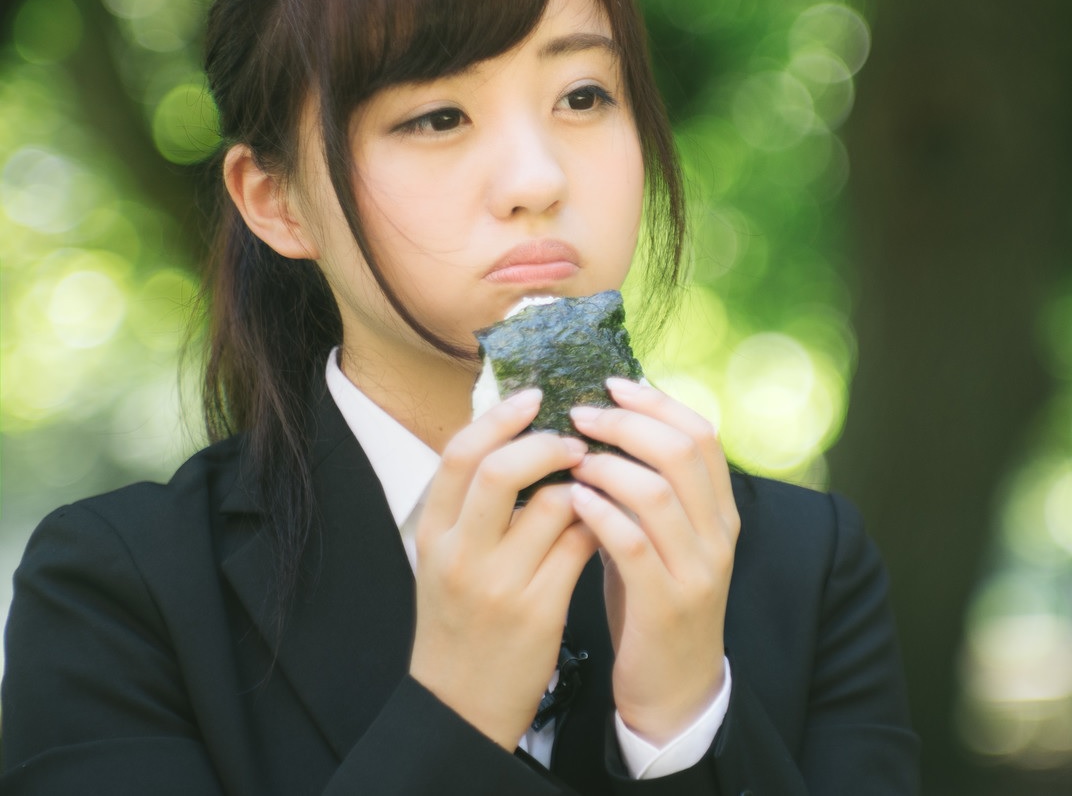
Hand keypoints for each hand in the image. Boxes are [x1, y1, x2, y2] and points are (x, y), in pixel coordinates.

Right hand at [409, 389, 599, 749]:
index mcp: (433, 535)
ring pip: (552, 505)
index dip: (498, 417)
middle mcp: (460, 555)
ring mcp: (499, 585)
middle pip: (501, 471)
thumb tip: (518, 434)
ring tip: (596, 483)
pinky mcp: (539, 610)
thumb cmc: (461, 621)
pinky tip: (607, 522)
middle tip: (575, 439)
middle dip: (546, 443)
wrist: (460, 706)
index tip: (533, 395)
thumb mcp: (447, 560)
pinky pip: (581, 546)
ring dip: (584, 484)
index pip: (457, 455)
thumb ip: (472, 506)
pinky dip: (600, 523)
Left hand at [568, 378, 738, 744]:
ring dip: (608, 465)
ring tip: (570, 458)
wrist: (675, 691)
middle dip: (627, 423)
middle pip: (683, 451)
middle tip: (579, 414)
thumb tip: (604, 431)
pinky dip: (600, 514)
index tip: (611, 384)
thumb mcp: (662, 540)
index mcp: (720, 511)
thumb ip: (645, 491)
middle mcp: (719, 534)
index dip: (657, 402)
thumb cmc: (654, 605)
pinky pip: (634, 545)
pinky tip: (571, 500)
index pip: (701, 434)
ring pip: (658, 492)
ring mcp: (698, 569)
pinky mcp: (667, 604)